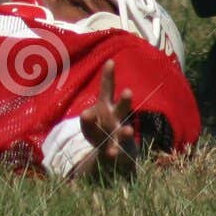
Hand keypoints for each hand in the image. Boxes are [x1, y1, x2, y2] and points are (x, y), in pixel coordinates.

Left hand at [75, 60, 136, 179]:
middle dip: (124, 101)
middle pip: (122, 108)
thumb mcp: (88, 123)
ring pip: (124, 131)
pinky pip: (116, 150)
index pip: (107, 89)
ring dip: (125, 131)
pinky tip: (110, 154)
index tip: (110, 61)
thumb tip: (86, 114)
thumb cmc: (99, 129)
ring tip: (128, 130)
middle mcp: (116, 117)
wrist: (112, 152)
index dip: (108, 76)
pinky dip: (113, 152)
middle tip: (128, 91)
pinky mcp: (119, 149)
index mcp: (107, 106)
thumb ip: (87, 119)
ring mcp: (119, 133)